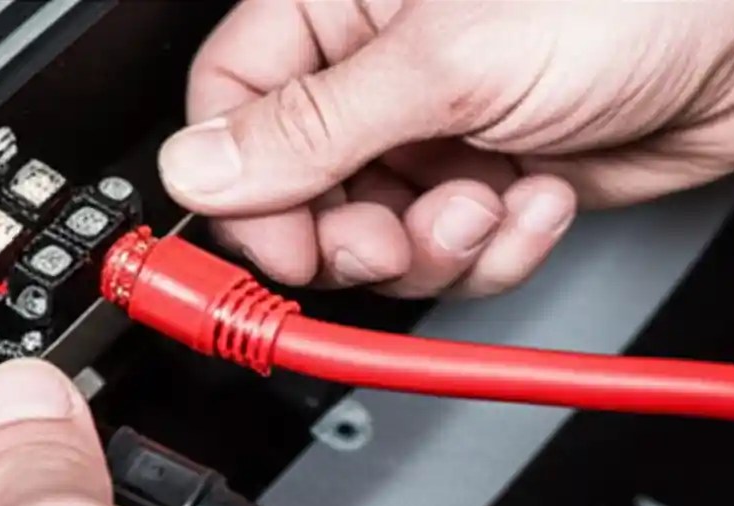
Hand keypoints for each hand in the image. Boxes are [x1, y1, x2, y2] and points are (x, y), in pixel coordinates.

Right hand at [159, 0, 733, 296]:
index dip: (242, 188)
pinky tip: (537, 198)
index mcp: (335, 10)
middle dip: (348, 236)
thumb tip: (195, 169)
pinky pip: (450, 253)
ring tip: (485, 205)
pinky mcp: (486, 181)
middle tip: (390, 239)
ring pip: (374, 236)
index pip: (231, 108)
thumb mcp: (446, 59)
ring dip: (433, 246)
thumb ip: (309, 126)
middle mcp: (374, 74)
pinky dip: (494, 248)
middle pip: (295, 191)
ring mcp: (431, 132)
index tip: (277, 242)